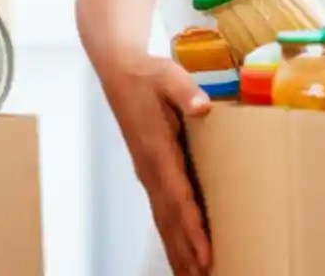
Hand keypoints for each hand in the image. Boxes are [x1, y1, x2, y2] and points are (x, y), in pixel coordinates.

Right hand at [102, 55, 212, 275]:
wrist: (119, 71)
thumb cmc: (147, 74)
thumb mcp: (168, 75)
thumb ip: (185, 91)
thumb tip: (202, 107)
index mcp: (156, 150)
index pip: (177, 197)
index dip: (192, 227)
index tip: (205, 252)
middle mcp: (150, 169)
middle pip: (169, 220)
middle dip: (186, 252)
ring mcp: (148, 173)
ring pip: (163, 221)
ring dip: (177, 251)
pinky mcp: (150, 172)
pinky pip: (162, 212)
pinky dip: (172, 236)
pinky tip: (182, 251)